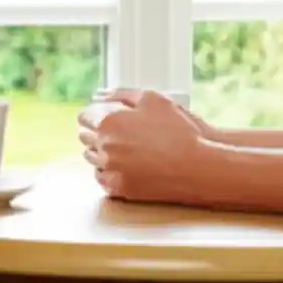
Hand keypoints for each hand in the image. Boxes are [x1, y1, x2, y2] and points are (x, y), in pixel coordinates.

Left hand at [77, 91, 210, 204]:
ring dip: (102, 151)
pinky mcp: (119, 188)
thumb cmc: (179, 129)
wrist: (198, 166)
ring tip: (124, 148)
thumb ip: (121, 94)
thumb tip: (101, 95)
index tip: (107, 115)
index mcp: (109, 122)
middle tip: (119, 131)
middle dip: (98, 131)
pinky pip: (101, 178)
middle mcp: (104, 147)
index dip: (96, 113)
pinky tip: (124, 165)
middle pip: (85, 137)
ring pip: (92, 158)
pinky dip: (108, 170)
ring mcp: (110, 170)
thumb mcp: (153, 99)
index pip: (84, 116)